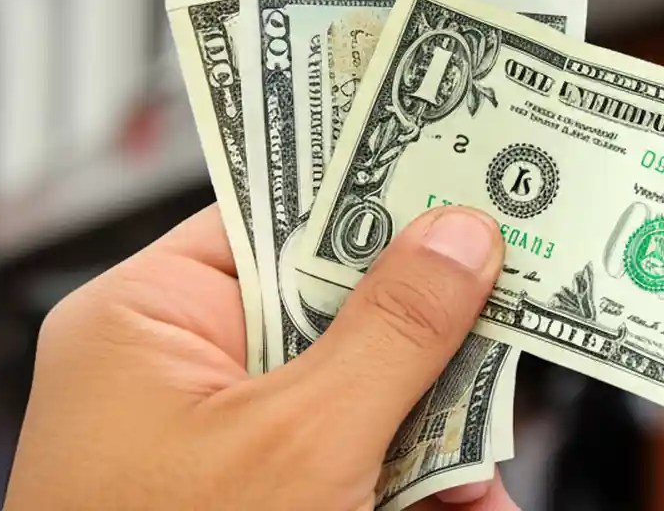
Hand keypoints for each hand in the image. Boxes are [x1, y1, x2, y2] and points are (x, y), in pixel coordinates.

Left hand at [5, 204, 517, 509]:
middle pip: (337, 305)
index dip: (377, 196)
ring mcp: (226, 436)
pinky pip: (355, 456)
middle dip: (429, 338)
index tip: (466, 185)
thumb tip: (460, 238)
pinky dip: (415, 480)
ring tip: (490, 463)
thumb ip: (391, 333)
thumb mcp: (301, 443)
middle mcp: (186, 366)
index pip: (278, 214)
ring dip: (437, 427)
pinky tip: (468, 500)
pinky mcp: (265, 489)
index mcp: (152, 318)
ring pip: (362, 389)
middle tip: (511, 323)